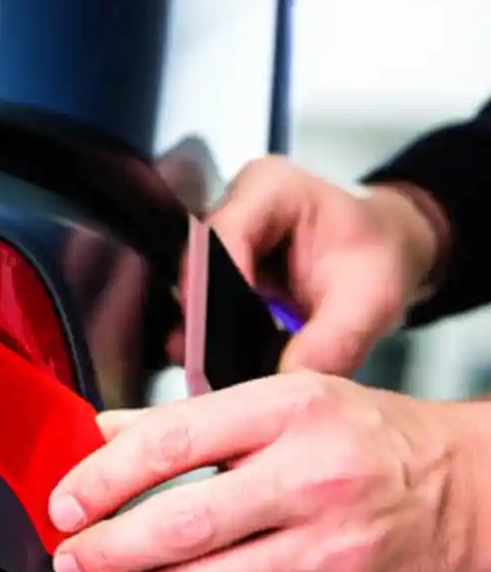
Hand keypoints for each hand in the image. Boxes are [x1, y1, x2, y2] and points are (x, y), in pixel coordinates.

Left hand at [48, 372, 490, 571]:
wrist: (469, 493)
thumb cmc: (367, 440)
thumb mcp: (281, 401)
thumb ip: (186, 421)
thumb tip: (103, 433)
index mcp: (287, 412)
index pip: (167, 444)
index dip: (100, 479)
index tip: (65, 502)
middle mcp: (310, 479)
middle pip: (179, 526)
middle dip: (105, 550)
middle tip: (72, 558)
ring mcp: (328, 550)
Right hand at [202, 157, 441, 375]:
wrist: (383, 254)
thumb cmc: (379, 258)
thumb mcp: (372, 303)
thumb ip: (334, 342)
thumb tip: (286, 382)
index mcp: (271, 189)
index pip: (222, 237)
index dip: (213, 291)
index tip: (215, 342)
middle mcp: (233, 204)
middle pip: (195, 261)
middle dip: (201, 316)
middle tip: (207, 367)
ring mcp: (220, 233)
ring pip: (189, 283)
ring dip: (200, 328)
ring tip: (210, 369)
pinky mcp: (215, 262)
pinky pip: (198, 298)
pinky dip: (207, 331)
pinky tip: (217, 359)